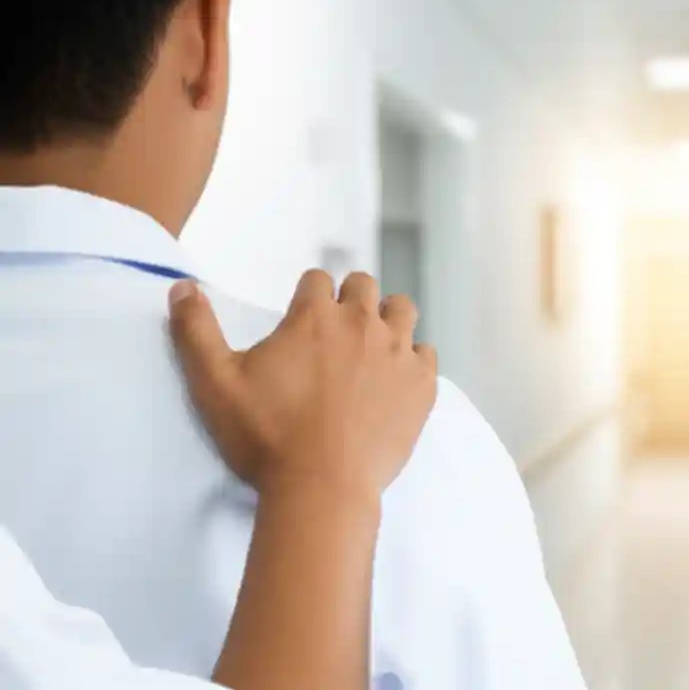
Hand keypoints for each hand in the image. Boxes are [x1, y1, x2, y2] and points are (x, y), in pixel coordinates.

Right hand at [167, 270, 438, 507]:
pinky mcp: (421, 385)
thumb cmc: (265, 437)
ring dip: (386, 318)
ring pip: (402, 310)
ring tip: (370, 346)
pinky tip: (396, 378)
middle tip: (336, 332)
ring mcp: (397, 353)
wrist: (322, 487)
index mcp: (315, 316)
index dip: (308, 296)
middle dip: (349, 299)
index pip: (317, 280)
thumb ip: (195, 330)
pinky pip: (427, 354)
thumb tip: (182, 288)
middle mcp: (362, 323)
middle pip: (363, 286)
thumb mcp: (215, 383)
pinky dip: (413, 360)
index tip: (302, 319)